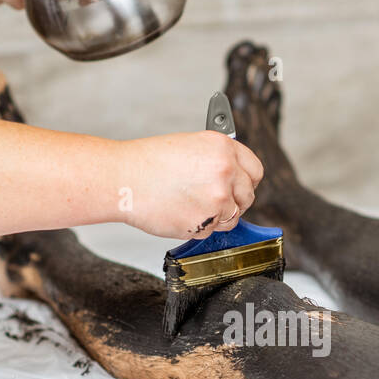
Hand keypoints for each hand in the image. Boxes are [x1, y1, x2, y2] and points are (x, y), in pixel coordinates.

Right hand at [115, 131, 264, 239]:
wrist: (123, 179)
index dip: (247, 181)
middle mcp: (225, 171)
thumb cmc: (147, 163)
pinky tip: (180, 212)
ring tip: (190, 205)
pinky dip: (199, 227)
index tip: (240, 186)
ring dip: (217, 217)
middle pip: (248, 196)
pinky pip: (212, 231)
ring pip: (232, 217)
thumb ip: (217, 161)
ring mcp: (217, 198)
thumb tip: (233, 177)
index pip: (255, 170)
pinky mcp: (206, 222)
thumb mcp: (190, 147)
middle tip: (212, 200)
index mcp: (222, 147)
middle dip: (234, 201)